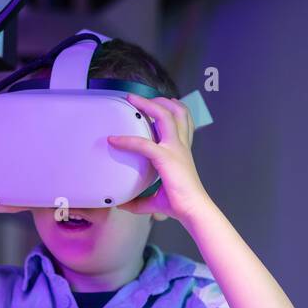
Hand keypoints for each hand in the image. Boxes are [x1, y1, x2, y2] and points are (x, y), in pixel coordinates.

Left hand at [109, 93, 210, 222]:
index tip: (162, 102)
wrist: (194, 210)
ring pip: (165, 116)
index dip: (173, 109)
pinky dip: (127, 140)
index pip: (183, 122)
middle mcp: (181, 146)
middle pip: (176, 112)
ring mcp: (175, 149)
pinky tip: (114, 140)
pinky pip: (143, 143)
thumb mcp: (157, 200)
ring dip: (147, 105)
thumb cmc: (180, 205)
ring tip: (132, 100)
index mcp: (182, 151)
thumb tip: (123, 204)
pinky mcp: (166, 158)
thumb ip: (141, 200)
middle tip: (137, 97)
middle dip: (157, 100)